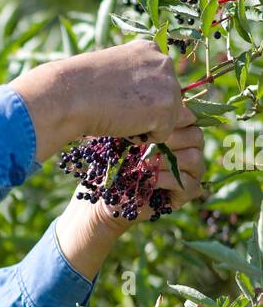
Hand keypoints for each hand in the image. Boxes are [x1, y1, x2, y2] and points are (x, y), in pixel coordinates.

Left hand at [54, 113, 204, 278]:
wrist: (111, 198)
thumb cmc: (118, 164)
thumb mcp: (125, 139)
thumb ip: (140, 124)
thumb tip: (143, 108)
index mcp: (180, 130)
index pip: (188, 117)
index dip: (173, 118)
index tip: (150, 124)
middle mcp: (192, 148)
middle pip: (195, 136)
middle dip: (170, 139)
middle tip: (145, 145)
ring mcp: (193, 171)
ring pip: (193, 157)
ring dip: (165, 160)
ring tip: (143, 164)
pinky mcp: (189, 192)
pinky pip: (187, 182)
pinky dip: (165, 180)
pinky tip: (148, 181)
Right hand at [71, 38, 185, 144]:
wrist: (69, 96)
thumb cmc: (82, 87)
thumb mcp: (116, 74)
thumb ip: (141, 83)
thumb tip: (176, 112)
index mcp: (150, 49)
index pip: (159, 83)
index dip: (139, 98)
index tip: (116, 97)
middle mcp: (164, 62)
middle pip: (169, 101)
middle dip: (146, 112)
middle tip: (116, 108)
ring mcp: (168, 84)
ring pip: (168, 119)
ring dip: (144, 125)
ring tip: (118, 115)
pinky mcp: (166, 107)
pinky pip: (163, 135)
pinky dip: (142, 137)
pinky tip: (122, 124)